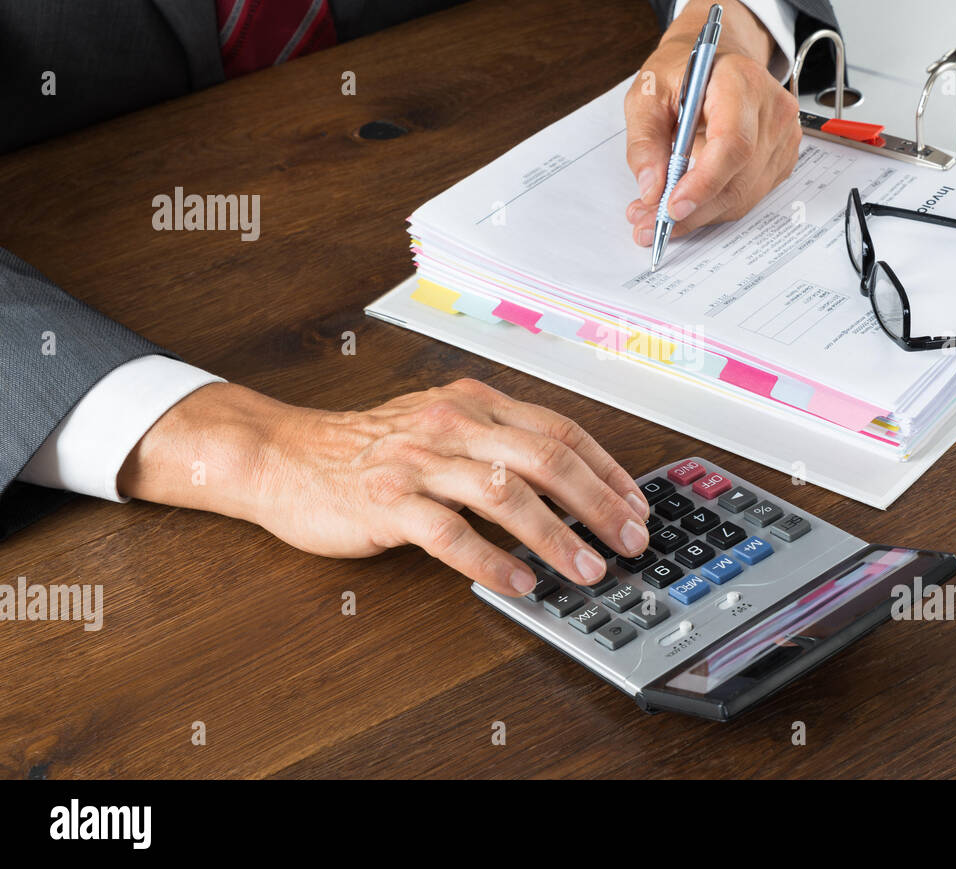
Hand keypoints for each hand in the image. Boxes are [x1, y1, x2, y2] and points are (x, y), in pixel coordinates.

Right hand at [117, 380, 651, 595]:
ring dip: (556, 536)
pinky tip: (519, 584)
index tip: (636, 507)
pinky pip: (450, 534)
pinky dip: (491, 562)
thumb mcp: (442, 426)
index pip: (560, 430)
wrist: (286, 456)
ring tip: (586, 569)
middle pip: (546, 458)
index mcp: (475, 403)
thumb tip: (568, 486)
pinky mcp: (389, 501)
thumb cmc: (368, 449)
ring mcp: (421, 461)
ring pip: (506, 494)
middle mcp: (454, 424)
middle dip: (598, 503)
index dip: (607, 471)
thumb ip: (497, 444)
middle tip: (630, 541)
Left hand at [624, 0, 801, 244]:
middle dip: (690, 209)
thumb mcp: (647, 93)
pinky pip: (748, 196)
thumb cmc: (682, 71)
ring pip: (742, 195)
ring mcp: (783, 135)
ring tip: (656, 216)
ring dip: (698, 214)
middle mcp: (771, 109)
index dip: (703, 182)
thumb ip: (644, 141)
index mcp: (739, 82)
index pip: (732, 143)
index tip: (671, 207)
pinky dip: (714, 207)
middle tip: (647, 224)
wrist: (714, 60)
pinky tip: (687, 201)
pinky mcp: (782, 157)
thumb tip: (651, 189)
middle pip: (738, 178)